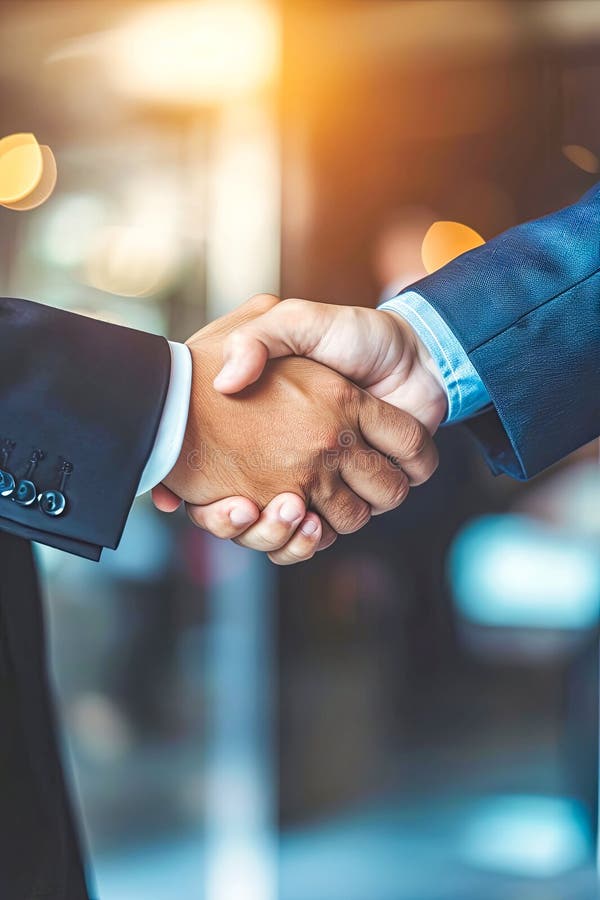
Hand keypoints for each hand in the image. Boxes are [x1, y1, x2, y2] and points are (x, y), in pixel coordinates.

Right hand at [155, 295, 437, 559]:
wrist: (415, 353)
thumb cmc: (353, 334)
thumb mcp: (296, 319)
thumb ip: (260, 337)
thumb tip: (226, 382)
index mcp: (266, 427)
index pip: (215, 480)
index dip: (207, 504)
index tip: (204, 501)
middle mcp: (288, 460)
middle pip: (249, 519)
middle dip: (245, 526)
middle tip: (243, 509)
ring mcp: (322, 481)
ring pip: (286, 533)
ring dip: (283, 533)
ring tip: (288, 510)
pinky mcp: (356, 495)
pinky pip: (325, 535)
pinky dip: (314, 539)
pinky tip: (310, 521)